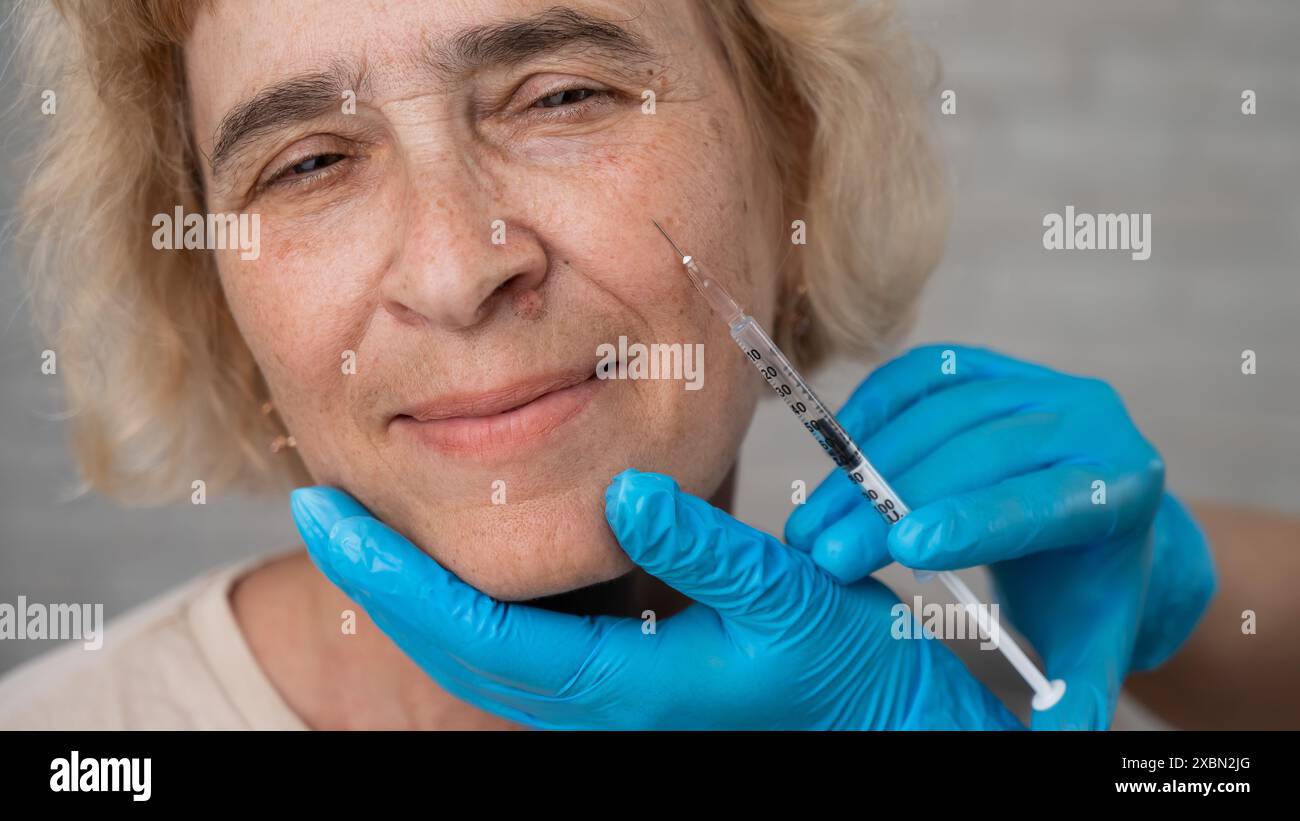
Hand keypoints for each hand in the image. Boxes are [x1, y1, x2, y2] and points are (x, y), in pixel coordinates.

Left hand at [291, 469, 1022, 729]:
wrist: (872, 720)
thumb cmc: (836, 667)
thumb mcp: (784, 597)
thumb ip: (702, 547)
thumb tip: (619, 492)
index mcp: (616, 685)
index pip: (471, 630)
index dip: (389, 572)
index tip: (324, 511)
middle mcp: (589, 702)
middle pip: (449, 645)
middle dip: (375, 578)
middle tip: (319, 505)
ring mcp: (595, 699)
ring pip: (472, 651)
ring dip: (411, 591)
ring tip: (368, 526)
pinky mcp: (612, 680)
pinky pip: (509, 648)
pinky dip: (461, 602)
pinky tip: (454, 559)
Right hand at [785, 344, 1215, 728]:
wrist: (1097, 520)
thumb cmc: (1084, 588)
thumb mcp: (1090, 644)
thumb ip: (1077, 695)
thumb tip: (1058, 742)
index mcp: (1123, 485)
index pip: (1038, 500)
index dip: (969, 519)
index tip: (901, 548)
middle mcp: (1089, 418)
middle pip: (974, 454)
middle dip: (887, 504)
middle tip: (824, 553)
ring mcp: (1037, 382)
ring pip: (938, 412)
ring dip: (862, 467)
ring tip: (813, 524)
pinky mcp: (991, 367)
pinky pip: (923, 374)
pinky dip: (873, 409)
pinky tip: (837, 455)